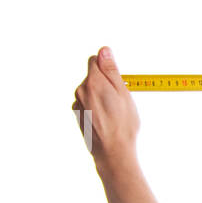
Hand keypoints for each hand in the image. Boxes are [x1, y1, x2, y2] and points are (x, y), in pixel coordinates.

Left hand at [72, 46, 139, 163]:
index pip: (95, 60)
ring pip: (90, 91)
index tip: (117, 80)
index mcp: (93, 82)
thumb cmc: (122, 124)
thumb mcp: (123, 93)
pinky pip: (88, 103)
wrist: (112, 151)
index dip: (108, 68)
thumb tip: (104, 51)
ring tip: (114, 112)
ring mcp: (78, 104)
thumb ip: (111, 70)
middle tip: (120, 100)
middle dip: (105, 83)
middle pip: (93, 76)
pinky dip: (96, 107)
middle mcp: (81, 91)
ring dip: (101, 96)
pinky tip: (106, 119)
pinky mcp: (78, 115)